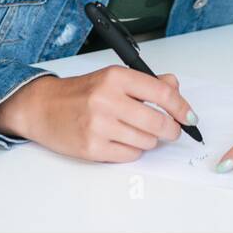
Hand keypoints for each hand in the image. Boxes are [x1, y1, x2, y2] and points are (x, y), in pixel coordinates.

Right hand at [0, 67, 195, 161]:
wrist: (42, 107)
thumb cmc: (80, 93)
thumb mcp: (113, 78)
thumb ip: (146, 82)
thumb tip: (175, 87)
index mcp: (115, 77)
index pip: (162, 93)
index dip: (182, 108)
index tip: (190, 117)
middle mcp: (107, 100)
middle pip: (158, 122)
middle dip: (171, 129)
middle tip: (171, 130)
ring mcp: (98, 126)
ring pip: (147, 141)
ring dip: (150, 140)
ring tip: (137, 131)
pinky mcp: (92, 148)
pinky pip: (130, 155)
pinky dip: (133, 150)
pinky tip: (122, 140)